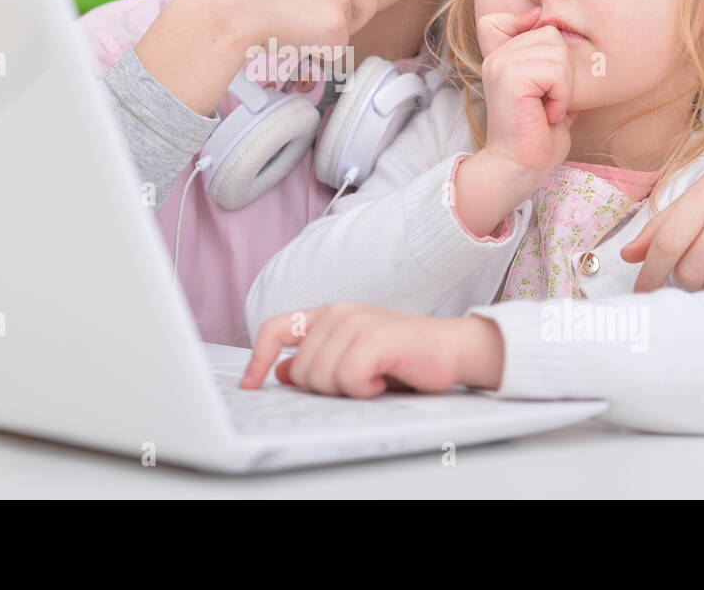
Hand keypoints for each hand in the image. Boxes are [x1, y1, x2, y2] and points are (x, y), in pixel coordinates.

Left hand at [241, 304, 503, 396]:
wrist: (453, 350)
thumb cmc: (404, 356)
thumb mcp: (353, 356)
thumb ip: (317, 358)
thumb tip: (281, 372)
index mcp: (328, 315)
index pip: (275, 328)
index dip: (257, 359)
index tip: (249, 386)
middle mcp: (338, 313)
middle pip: (300, 370)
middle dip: (324, 389)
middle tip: (358, 382)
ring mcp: (357, 323)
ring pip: (321, 378)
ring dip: (348, 390)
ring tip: (373, 379)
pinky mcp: (375, 339)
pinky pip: (349, 379)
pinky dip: (365, 389)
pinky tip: (383, 381)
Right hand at [476, 8, 577, 175]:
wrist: (519, 167)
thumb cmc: (537, 135)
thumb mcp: (546, 90)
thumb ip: (548, 62)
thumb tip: (560, 30)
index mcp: (499, 57)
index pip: (504, 17)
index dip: (529, 26)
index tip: (540, 63)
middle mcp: (496, 57)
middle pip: (551, 33)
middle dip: (563, 71)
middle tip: (548, 101)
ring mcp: (500, 65)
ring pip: (557, 52)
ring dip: (563, 87)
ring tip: (546, 109)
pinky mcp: (510, 78)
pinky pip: (556, 72)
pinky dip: (561, 96)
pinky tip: (546, 114)